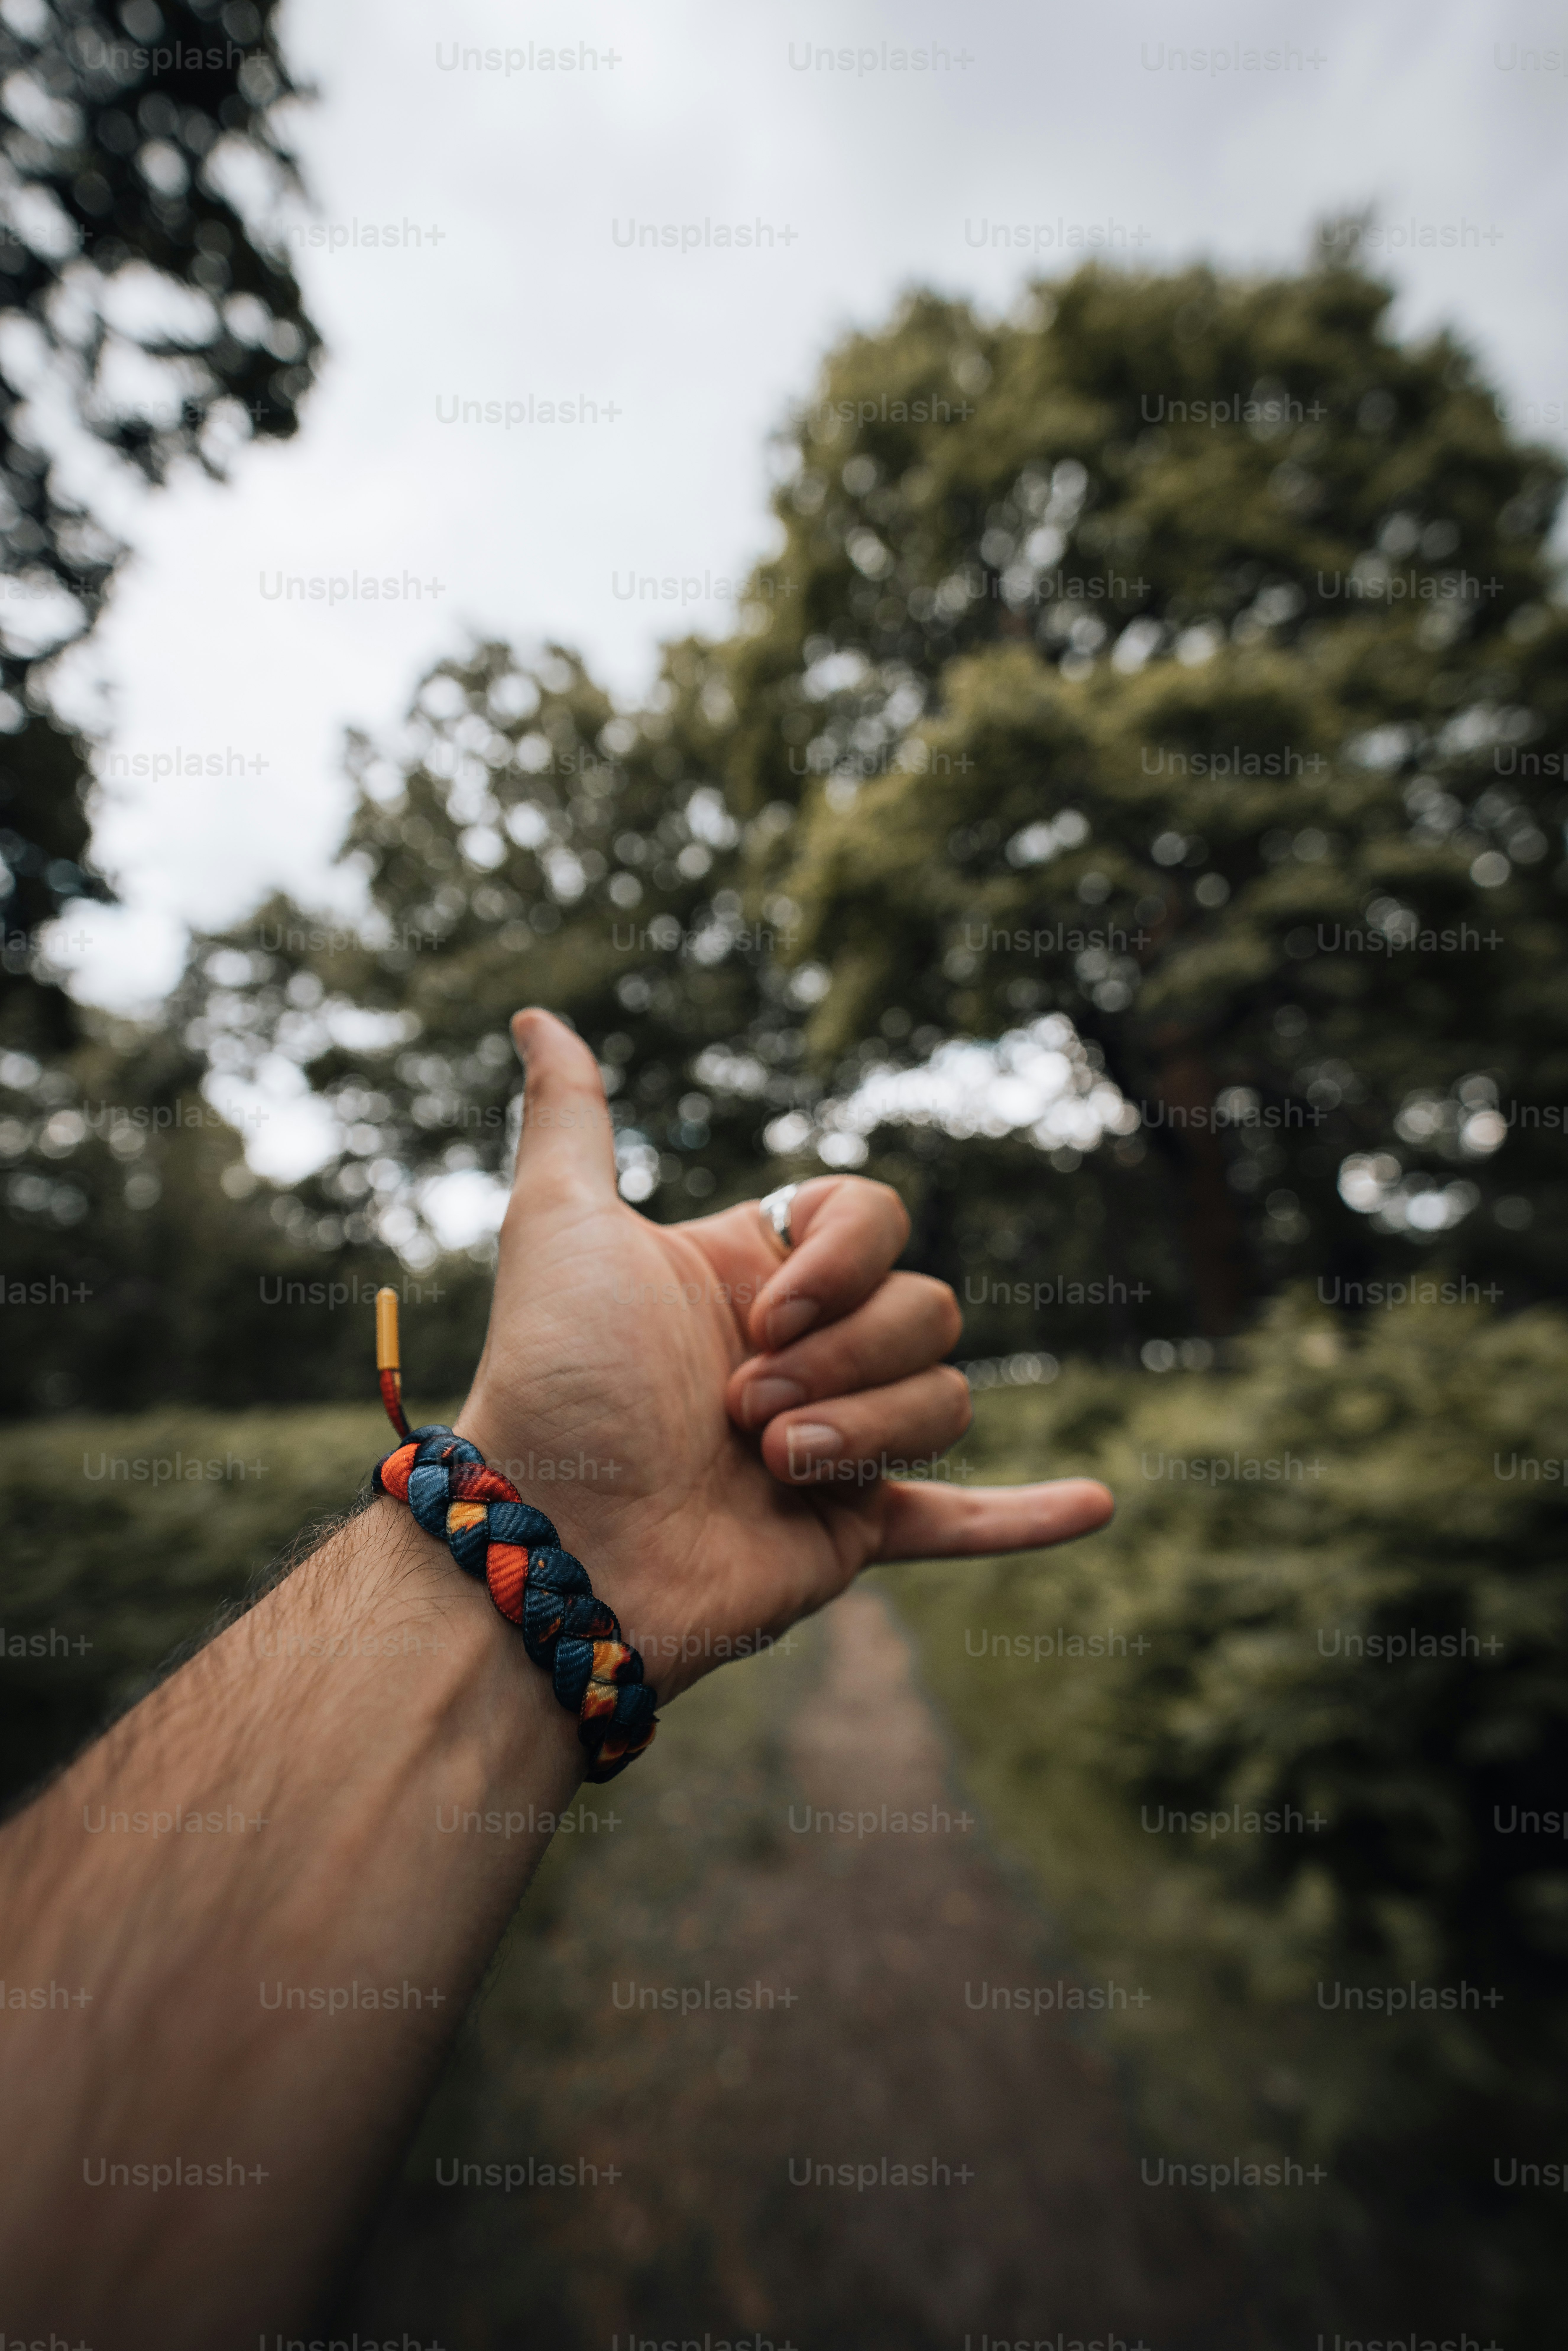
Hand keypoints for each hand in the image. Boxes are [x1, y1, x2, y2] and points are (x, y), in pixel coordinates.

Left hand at [458, 1009, 1113, 1703]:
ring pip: (942, 1399)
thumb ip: (570, 1118)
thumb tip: (536, 1018)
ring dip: (864, 1429)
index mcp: (753, 1277)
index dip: (842, 1260)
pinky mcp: (852, 1529)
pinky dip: (1028, 1515)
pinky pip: (959, 1518)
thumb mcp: (559, 1224)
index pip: (874, 1220)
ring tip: (771, 1465)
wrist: (560, 1541)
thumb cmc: (558, 1382)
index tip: (763, 1310)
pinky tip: (1093, 1505)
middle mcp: (802, 1352)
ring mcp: (835, 1443)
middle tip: (741, 1406)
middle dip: (843, 1355)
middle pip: (924, 1308)